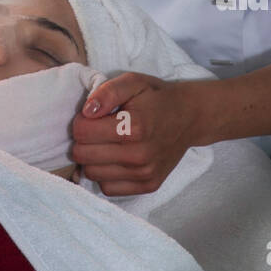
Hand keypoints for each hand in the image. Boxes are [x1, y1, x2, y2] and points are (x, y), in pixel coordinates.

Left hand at [71, 73, 200, 197]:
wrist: (189, 117)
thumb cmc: (156, 97)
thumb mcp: (132, 82)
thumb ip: (107, 93)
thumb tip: (86, 111)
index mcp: (133, 127)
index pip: (81, 132)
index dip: (81, 121)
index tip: (93, 116)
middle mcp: (138, 155)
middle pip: (83, 156)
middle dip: (83, 140)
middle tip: (97, 130)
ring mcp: (144, 174)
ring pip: (92, 174)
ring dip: (92, 159)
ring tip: (106, 144)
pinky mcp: (148, 186)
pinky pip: (108, 188)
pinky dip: (105, 174)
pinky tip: (115, 159)